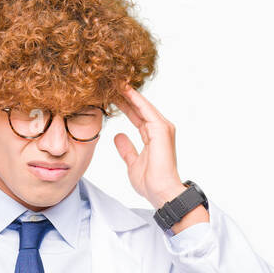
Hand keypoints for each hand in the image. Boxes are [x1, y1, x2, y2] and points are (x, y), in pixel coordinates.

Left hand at [113, 82, 189, 208]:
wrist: (161, 191)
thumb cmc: (150, 182)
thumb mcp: (133, 163)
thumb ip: (127, 149)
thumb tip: (118, 137)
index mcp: (153, 137)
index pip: (137, 117)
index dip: (126, 107)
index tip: (113, 97)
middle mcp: (159, 129)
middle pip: (139, 109)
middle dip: (126, 97)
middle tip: (112, 84)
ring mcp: (161, 127)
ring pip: (142, 106)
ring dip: (129, 93)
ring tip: (116, 81)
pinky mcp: (160, 129)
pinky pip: (145, 110)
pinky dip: (136, 99)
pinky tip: (125, 90)